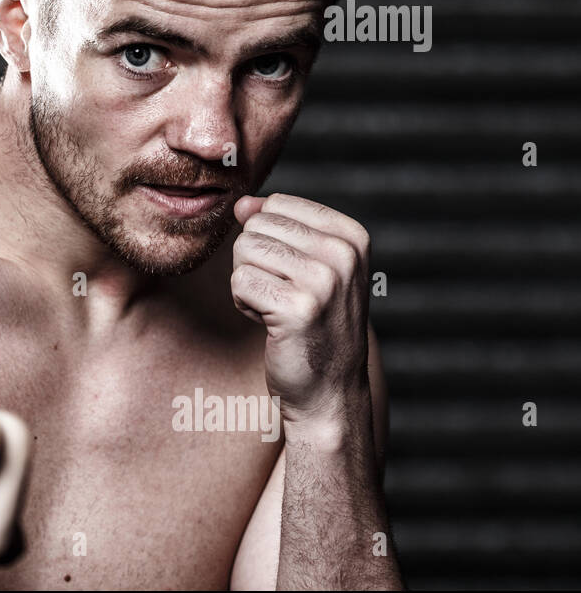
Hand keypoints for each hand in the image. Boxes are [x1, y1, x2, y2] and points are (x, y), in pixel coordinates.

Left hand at [231, 193, 371, 424]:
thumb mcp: (307, 266)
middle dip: (255, 261)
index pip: (278, 204)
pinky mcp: (298, 308)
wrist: (329, 390)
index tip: (293, 274)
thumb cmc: (313, 324)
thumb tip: (243, 202)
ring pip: (244, 250)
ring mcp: (324, 281)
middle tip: (282, 295)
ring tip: (276, 307)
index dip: (270, 239)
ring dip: (248, 282)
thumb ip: (277, 227)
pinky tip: (270, 323)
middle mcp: (343, 254)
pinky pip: (239, 282)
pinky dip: (244, 304)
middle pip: (257, 226)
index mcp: (352, 236)